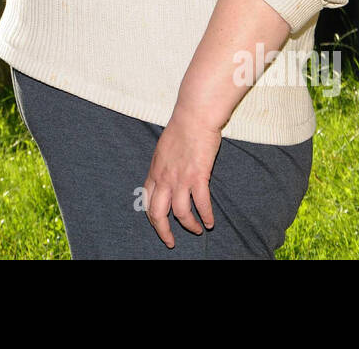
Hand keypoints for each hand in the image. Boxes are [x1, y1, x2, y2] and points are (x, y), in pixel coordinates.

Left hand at [142, 110, 222, 248]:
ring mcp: (180, 178)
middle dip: (163, 232)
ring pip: (181, 213)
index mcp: (155, 171)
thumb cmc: (181, 128)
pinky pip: (201, 204)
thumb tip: (166, 176)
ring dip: (190, 225)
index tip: (159, 225)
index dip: (152, 217)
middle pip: (158, 214)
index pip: (148, 201)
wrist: (194, 116)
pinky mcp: (198, 176)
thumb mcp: (163, 149)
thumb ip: (163, 165)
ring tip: (199, 230)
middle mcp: (164, 178)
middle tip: (171, 242)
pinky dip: (207, 216)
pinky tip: (211, 221)